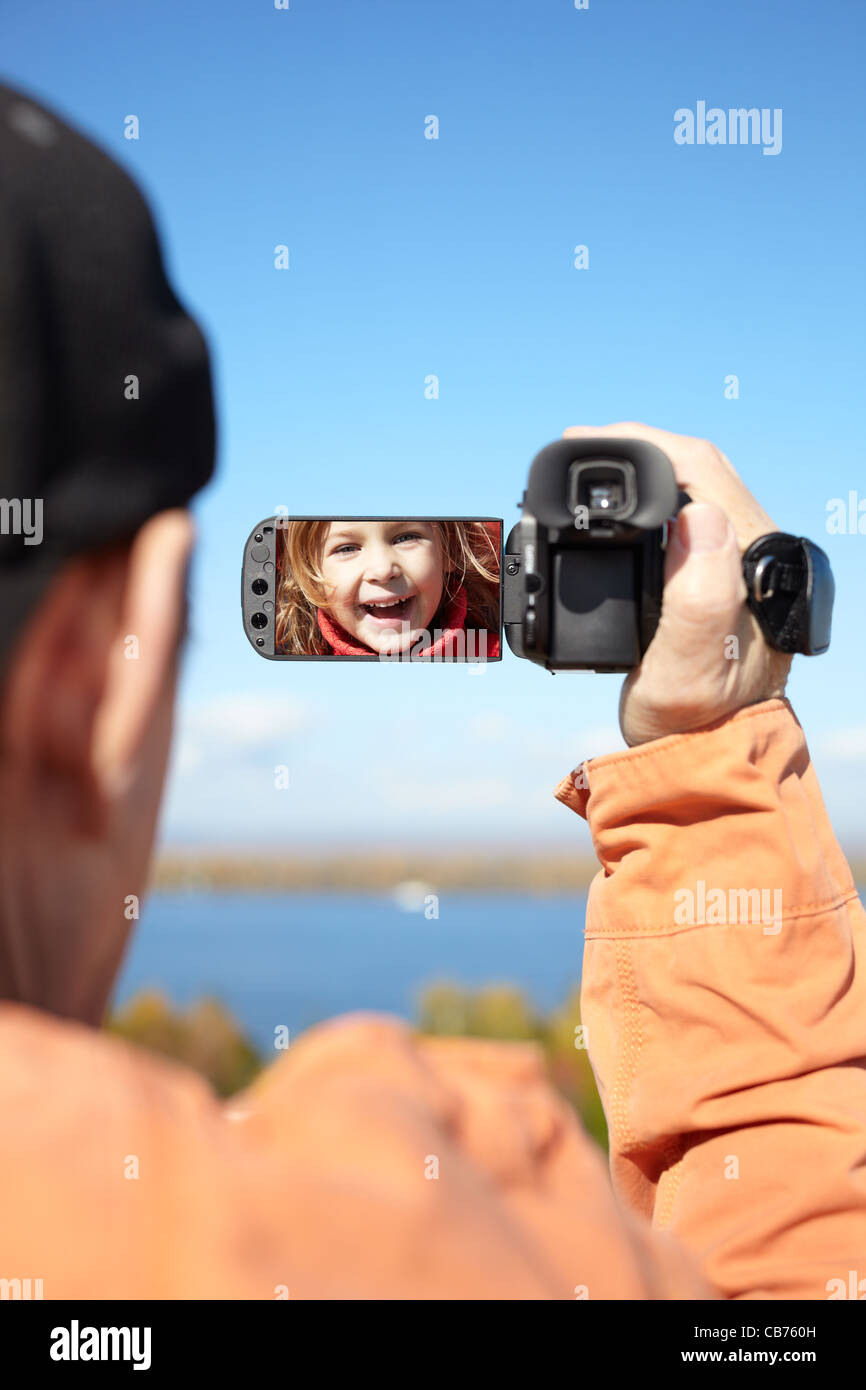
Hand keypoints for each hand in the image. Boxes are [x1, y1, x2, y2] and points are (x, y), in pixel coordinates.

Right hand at [562, 422, 792, 745]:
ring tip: (588, 476)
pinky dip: (643, 504)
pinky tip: (611, 515)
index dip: (643, 443)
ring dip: (641, 474)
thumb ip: (700, 598)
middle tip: (575, 447)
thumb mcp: (691, 668)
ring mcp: (732, 564)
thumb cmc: (695, 720)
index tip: (585, 439)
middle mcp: (750, 551)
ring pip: (688, 490)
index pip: (702, 468)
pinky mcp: (712, 579)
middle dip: (636, 449)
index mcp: (751, 559)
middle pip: (695, 469)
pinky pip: (680, 519)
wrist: (702, 755)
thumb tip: (699, 517)